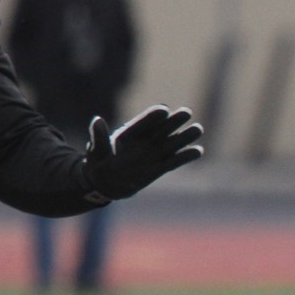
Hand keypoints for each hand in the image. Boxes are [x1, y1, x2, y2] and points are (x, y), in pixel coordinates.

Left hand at [84, 104, 202, 201]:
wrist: (107, 183)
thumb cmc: (99, 164)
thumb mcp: (96, 151)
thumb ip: (99, 137)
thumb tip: (97, 121)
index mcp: (129, 133)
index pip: (144, 122)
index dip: (153, 116)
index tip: (164, 110)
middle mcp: (145, 141)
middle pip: (162, 129)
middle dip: (174, 121)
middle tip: (187, 112)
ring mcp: (154, 153)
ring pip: (172, 143)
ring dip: (185, 136)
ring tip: (198, 129)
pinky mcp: (160, 167)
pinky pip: (175, 161)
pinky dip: (186, 156)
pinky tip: (198, 151)